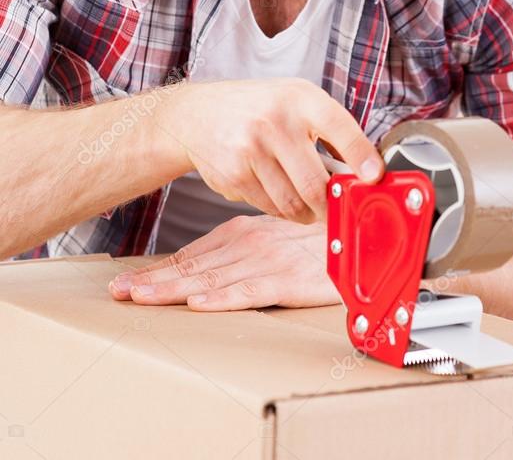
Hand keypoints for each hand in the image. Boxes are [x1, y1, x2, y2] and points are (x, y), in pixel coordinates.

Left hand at [108, 214, 341, 309]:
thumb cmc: (325, 234)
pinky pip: (251, 290)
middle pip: (195, 267)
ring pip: (213, 279)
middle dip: (154, 280)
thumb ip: (252, 244)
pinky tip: (200, 305)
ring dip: (174, 290)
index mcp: (247, 231)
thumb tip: (219, 263)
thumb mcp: (280, 233)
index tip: (131, 281)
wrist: (368, 232)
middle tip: (120, 292)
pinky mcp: (290, 278)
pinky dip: (223, 298)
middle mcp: (252, 242)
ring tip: (142, 298)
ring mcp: (268, 260)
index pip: (195, 254)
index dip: (161, 269)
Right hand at [157, 76, 383, 223]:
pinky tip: (274, 191)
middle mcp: (275, 122)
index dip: (361, 157)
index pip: (341, 129)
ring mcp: (251, 149)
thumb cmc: (257, 108)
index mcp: (300, 99)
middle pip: (316, 184)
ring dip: (305, 213)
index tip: (374, 178)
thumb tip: (364, 169)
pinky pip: (269, 207)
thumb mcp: (295, 99)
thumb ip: (329, 129)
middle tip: (335, 211)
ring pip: (292, 203)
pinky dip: (278, 208)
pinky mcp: (234, 175)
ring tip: (308, 207)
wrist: (196, 115)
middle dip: (330, 206)